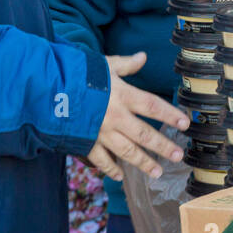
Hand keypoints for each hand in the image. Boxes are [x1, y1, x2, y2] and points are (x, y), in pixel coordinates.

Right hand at [85, 53, 188, 182]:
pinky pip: (101, 160)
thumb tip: (143, 57)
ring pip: (127, 151)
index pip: (153, 107)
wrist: (47, 91)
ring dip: (143, 162)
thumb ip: (126, 65)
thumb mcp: (104, 64)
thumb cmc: (77, 75)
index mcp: (122, 96)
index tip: (185, 124)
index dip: (170, 115)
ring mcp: (101, 132)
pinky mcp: (86, 142)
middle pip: (145, 134)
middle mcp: (116, 117)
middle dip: (163, 146)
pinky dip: (111, 169)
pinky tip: (120, 176)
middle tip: (177, 156)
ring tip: (157, 171)